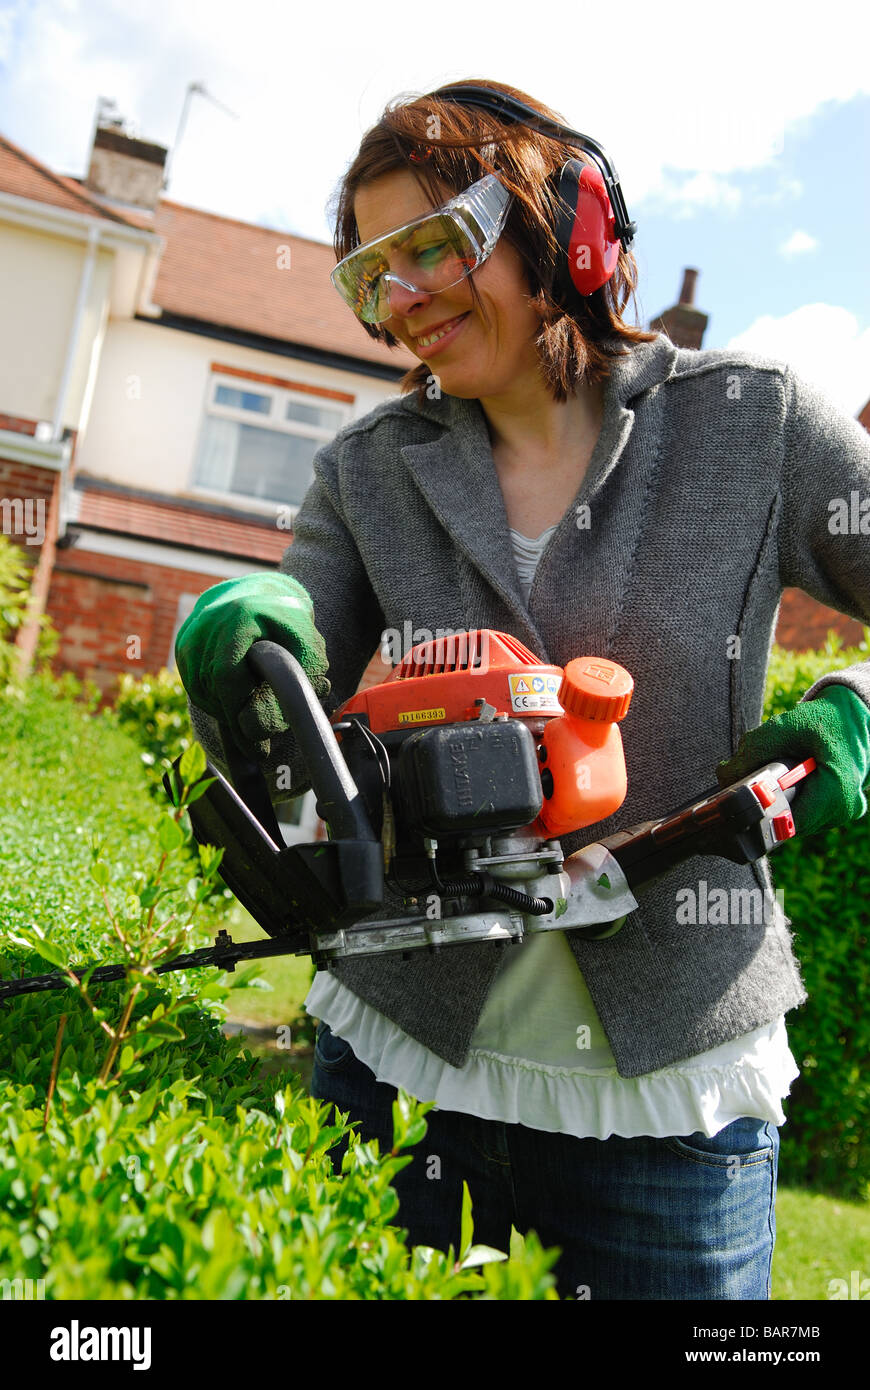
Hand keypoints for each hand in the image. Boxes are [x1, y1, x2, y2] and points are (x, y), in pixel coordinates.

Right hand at [174, 572, 329, 747]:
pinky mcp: (183, 643)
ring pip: (200, 691)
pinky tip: (237, 700)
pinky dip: (215, 701)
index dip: (240, 715)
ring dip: (226, 712)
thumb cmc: (293, 630)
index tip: (258, 746)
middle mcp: (208, 620)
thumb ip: (287, 692)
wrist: (266, 595)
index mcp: (241, 617)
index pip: (227, 677)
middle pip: (211, 688)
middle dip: (236, 719)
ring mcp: (191, 631)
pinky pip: (193, 685)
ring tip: (253, 715)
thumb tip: (252, 729)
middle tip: (258, 742)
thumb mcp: (307, 658)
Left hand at [715, 685, 869, 835]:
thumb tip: (725, 777)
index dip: (762, 813)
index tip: (747, 799)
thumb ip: (752, 752)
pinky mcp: (841, 813)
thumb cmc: (823, 720)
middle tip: (762, 784)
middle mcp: (845, 808)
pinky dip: (795, 802)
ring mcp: (845, 813)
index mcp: (836, 789)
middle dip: (771, 806)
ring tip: (781, 780)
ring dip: (783, 805)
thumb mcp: (783, 728)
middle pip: (791, 824)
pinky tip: (793, 784)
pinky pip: (808, 816)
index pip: (789, 821)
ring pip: (798, 822)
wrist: (852, 717)